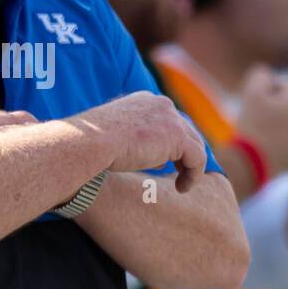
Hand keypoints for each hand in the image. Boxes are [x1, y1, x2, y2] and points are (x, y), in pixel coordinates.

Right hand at [76, 92, 207, 191]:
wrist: (90, 142)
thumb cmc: (94, 143)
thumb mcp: (116, 137)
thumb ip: (137, 142)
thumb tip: (157, 160)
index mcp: (145, 100)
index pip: (168, 119)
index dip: (171, 141)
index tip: (167, 160)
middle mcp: (161, 104)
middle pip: (186, 130)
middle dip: (186, 152)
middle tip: (180, 173)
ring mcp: (171, 118)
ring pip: (194, 144)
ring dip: (191, 166)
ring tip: (182, 184)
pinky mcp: (177, 136)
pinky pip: (197, 158)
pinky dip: (193, 175)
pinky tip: (182, 188)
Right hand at [234, 65, 287, 176]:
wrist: (254, 162)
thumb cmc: (254, 123)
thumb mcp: (252, 91)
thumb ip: (261, 74)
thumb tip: (266, 72)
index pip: (281, 85)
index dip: (265, 93)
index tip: (256, 106)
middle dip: (275, 106)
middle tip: (258, 117)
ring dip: (279, 121)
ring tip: (262, 132)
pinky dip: (281, 137)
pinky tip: (268, 144)